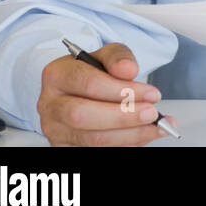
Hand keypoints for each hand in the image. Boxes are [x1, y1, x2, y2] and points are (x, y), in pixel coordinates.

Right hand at [37, 42, 178, 145]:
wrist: (80, 88)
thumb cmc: (93, 71)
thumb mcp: (106, 55)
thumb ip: (119, 57)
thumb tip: (129, 70)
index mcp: (57, 74)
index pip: (89, 83)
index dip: (123, 91)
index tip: (152, 94)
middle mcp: (50, 104)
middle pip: (83, 115)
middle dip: (123, 116)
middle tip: (152, 113)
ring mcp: (54, 129)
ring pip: (91, 139)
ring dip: (129, 135)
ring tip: (156, 126)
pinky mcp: (64, 147)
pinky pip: (95, 150)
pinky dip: (124, 144)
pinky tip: (143, 135)